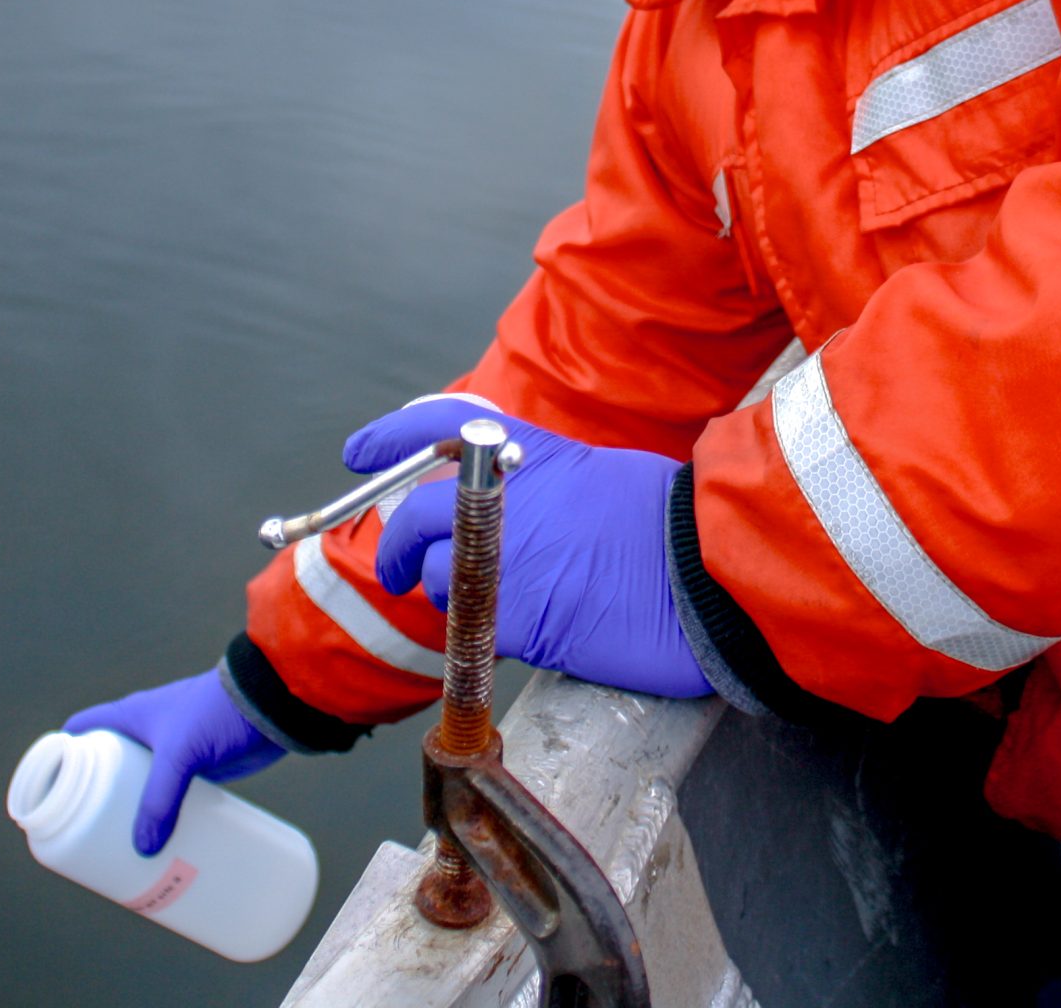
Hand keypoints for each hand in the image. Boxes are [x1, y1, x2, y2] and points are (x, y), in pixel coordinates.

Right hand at [63, 669, 285, 855]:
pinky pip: (171, 800)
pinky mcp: (198, 773)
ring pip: (139, 789)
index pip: (80, 733)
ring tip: (117, 852)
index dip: (60, 759)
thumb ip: (159, 798)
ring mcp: (172, 756)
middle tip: (83, 838)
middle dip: (93, 802)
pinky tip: (160, 847)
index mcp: (129, 718)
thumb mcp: (180, 754)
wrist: (271, 704)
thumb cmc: (217, 712)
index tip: (46, 793)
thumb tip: (144, 849)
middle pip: (106, 771)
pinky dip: (162, 820)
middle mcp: (146, 736)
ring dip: (129, 816)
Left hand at [348, 401, 710, 698]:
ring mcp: (498, 558)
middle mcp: (499, 498)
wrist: (703, 576)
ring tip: (506, 602)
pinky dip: (489, 632)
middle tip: (399, 569)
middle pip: (414, 517)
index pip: (438, 428)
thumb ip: (538, 487)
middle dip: (399, 548)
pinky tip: (536, 629)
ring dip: (456, 594)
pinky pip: (472, 627)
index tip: (357, 454)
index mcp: (527, 453)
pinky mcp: (508, 617)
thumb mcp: (595, 477)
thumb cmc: (666, 527)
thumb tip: (508, 508)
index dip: (389, 438)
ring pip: (438, 580)